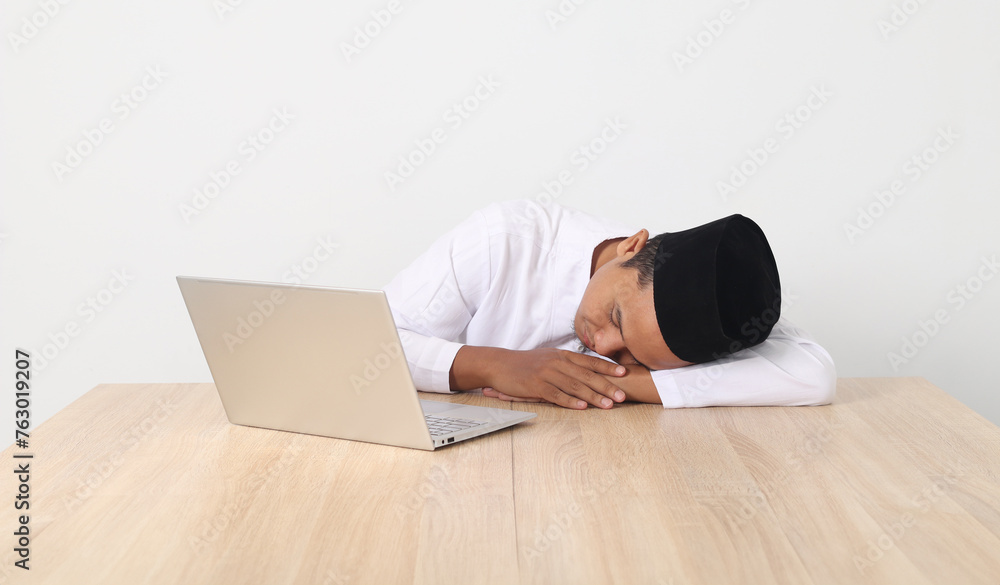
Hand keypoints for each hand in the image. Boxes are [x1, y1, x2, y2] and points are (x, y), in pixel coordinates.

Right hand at [483, 348, 627, 408]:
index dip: (607, 367)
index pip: (589, 361)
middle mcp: (557, 362)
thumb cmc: (525, 364)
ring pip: (575, 386)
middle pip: (586, 375)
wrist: (499, 364)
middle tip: (622, 396)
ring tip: (608, 405)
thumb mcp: (548, 358)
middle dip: (606, 386)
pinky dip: (570, 401)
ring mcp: (546, 373)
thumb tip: (586, 371)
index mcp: (562, 355)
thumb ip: (566, 363)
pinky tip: (582, 407)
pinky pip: (556, 394)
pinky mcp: (536, 385)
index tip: (624, 373)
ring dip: (593, 396)